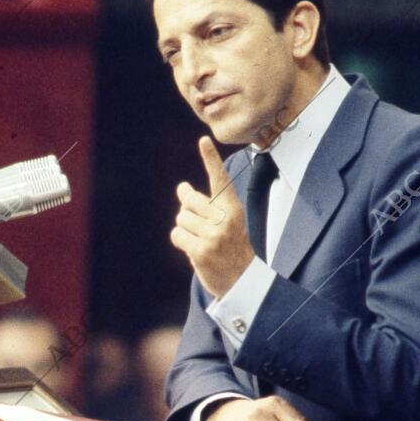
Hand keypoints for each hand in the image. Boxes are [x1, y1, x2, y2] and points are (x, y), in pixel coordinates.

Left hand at [169, 136, 254, 297]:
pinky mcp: (201, 250)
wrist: (243, 280)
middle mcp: (225, 218)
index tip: (203, 140)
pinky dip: (181, 241)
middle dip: (187, 210)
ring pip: (181, 218)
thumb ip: (206, 205)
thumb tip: (182, 188)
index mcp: (233, 208)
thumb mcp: (226, 222)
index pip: (219, 180)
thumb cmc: (231, 247)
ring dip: (185, 229)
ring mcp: (213, 235)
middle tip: (200, 224)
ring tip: (201, 240)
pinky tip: (195, 250)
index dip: (210, 159)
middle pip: (189, 201)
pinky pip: (177, 235)